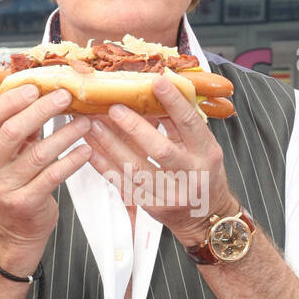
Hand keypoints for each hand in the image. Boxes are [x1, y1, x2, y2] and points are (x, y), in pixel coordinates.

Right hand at [0, 84, 91, 257]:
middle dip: (42, 110)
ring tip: (84, 121)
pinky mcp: (24, 203)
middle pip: (12, 131)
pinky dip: (72, 160)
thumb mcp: (4, 153)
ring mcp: (2, 188)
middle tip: (65, 97)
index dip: (11, 100)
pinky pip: (53, 176)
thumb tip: (39, 89)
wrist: (13, 228)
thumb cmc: (12, 180)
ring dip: (65, 133)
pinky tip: (85, 149)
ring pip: (38, 153)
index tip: (35, 88)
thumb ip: (14, 125)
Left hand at [84, 75, 235, 244]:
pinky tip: (91, 150)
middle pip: (161, 150)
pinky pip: (124, 184)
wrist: (205, 217)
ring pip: (136, 168)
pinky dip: (105, 166)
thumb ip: (181, 125)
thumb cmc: (203, 175)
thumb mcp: (203, 148)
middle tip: (114, 108)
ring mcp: (171, 194)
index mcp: (207, 153)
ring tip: (93, 125)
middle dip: (135, 128)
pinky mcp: (152, 206)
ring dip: (111, 145)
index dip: (174, 103)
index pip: (190, 124)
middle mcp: (191, 175)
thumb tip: (154, 93)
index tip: (157, 82)